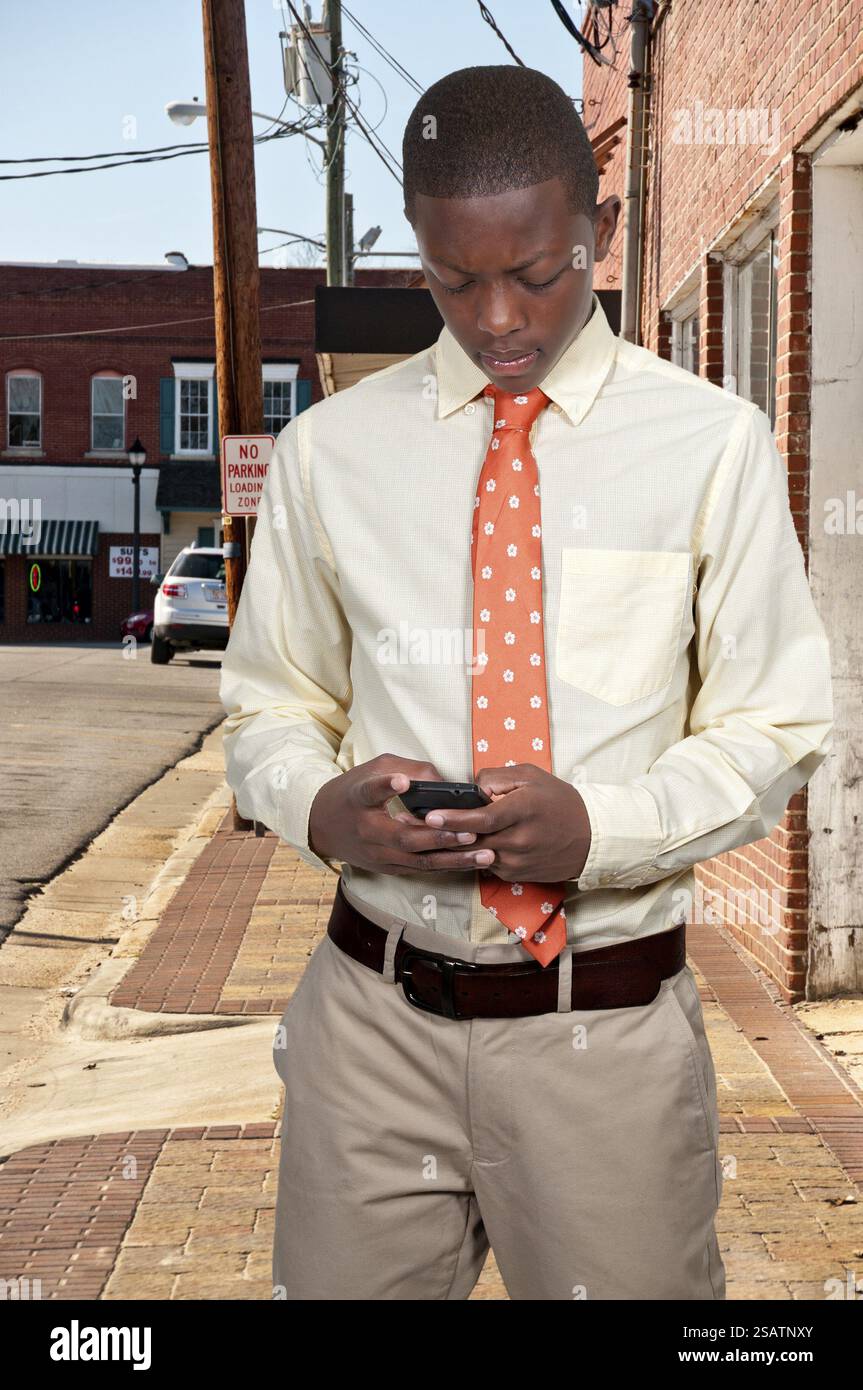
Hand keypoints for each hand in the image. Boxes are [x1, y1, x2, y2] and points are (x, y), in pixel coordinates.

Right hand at [308, 754, 493, 876]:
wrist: (322, 825)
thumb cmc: (353, 792)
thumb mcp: (373, 769)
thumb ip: (406, 769)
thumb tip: (442, 782)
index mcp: (359, 799)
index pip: (370, 792)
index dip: (386, 786)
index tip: (401, 781)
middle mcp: (367, 831)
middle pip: (405, 838)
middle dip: (441, 837)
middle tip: (472, 832)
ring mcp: (378, 854)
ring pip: (419, 862)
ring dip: (454, 860)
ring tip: (485, 854)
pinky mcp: (388, 868)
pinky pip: (421, 869)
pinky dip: (448, 866)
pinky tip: (474, 863)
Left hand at [415, 763, 590, 883]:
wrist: (591, 838)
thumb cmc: (559, 801)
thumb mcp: (531, 776)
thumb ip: (497, 778)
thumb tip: (471, 788)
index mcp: (523, 811)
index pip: (482, 819)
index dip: (454, 819)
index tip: (431, 816)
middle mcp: (519, 840)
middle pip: (471, 841)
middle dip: (442, 833)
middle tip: (412, 824)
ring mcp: (517, 862)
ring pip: (475, 855)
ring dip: (455, 846)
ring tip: (432, 833)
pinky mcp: (516, 876)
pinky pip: (486, 865)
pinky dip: (475, 854)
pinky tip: (466, 843)